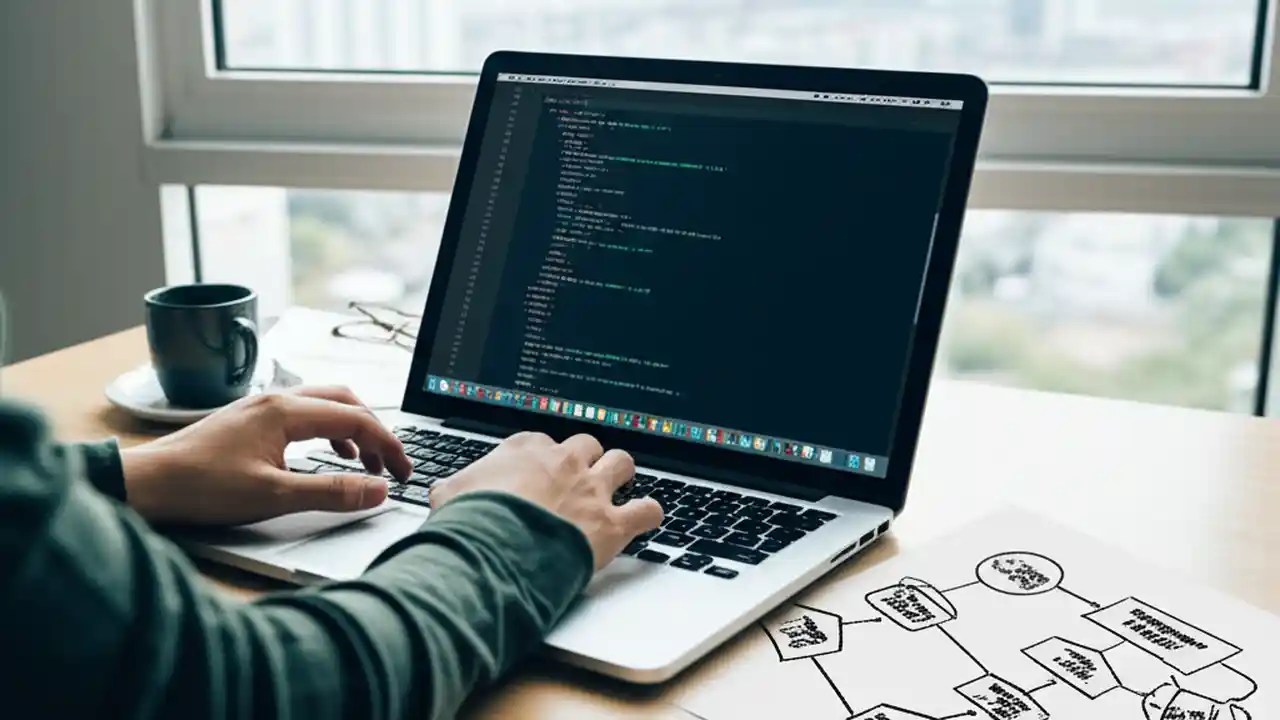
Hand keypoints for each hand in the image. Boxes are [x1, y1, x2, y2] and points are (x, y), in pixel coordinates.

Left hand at [120, 386, 411, 525]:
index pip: (356, 419)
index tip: (404, 473)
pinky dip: (326, 431)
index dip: (388, 446)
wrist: (147, 484)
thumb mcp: (274, 495)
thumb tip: (377, 491)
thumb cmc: (202, 487)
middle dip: (375, 432)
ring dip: (352, 430)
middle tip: (391, 466)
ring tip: (364, 463)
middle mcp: (276, 400)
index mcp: (286, 412)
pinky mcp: (249, 421)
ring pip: (324, 405)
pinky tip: (326, 454)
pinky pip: (302, 414)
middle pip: (345, 401)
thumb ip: (331, 491)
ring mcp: (260, 408)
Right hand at [430, 432, 662, 569]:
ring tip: (614, 489)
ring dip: (621, 474)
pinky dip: (649, 513)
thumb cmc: (470, 522)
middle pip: (587, 443)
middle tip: (578, 480)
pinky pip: (648, 509)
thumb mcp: (447, 495)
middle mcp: (564, 461)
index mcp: (525, 449)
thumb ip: (454, 489)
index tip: (538, 473)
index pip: (542, 442)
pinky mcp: (612, 523)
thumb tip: (445, 496)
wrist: (494, 549)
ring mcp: (592, 489)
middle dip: (585, 459)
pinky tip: (645, 518)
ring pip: (623, 462)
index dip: (542, 460)